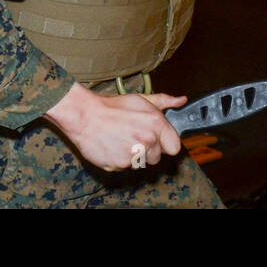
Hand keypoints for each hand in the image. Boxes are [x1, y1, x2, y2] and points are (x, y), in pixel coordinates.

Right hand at [44, 83, 185, 170]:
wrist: (85, 116)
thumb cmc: (113, 107)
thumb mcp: (140, 99)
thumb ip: (164, 101)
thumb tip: (181, 100)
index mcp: (156, 123)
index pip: (174, 147)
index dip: (166, 144)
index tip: (159, 140)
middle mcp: (148, 140)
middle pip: (157, 157)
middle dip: (148, 149)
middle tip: (133, 136)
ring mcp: (134, 153)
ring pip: (141, 163)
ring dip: (133, 155)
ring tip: (121, 139)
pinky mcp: (120, 164)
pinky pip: (125, 167)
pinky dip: (120, 159)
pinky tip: (113, 146)